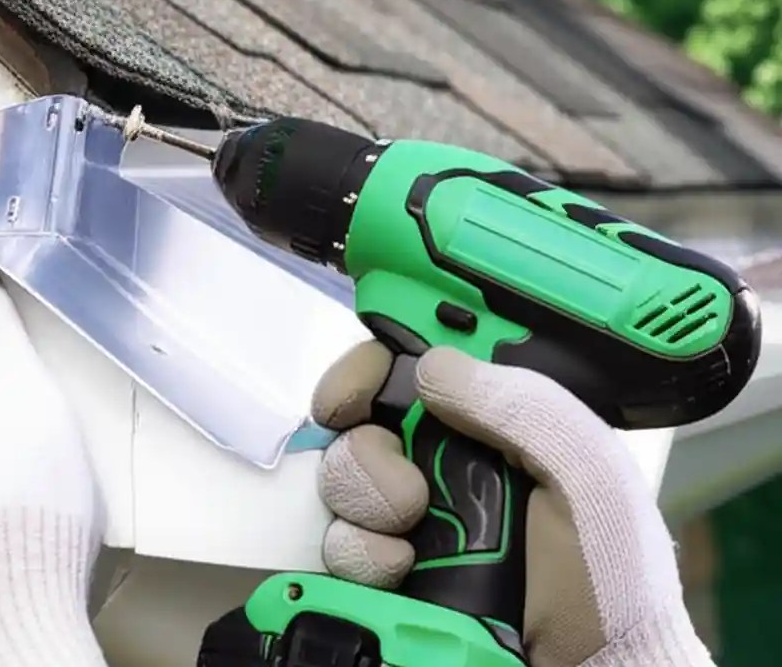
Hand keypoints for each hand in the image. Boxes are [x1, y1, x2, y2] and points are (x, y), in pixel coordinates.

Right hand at [311, 343, 712, 666]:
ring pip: (341, 480)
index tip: (353, 392)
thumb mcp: (590, 478)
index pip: (416, 363)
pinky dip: (361, 556)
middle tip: (412, 495)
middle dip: (369, 452)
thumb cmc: (607, 581)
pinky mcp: (384, 569)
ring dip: (367, 508)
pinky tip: (403, 572)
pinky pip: (336, 541)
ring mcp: (410, 519)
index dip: (371, 365)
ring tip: (413, 543)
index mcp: (495, 424)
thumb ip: (527, 408)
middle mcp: (445, 464)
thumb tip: (435, 368)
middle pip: (362, 421)